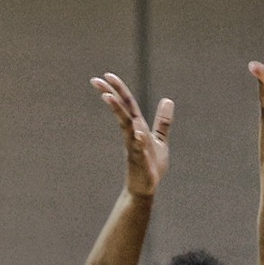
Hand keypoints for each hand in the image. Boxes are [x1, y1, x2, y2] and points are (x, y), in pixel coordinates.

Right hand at [91, 72, 172, 197]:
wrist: (146, 188)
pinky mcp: (139, 162)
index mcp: (137, 127)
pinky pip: (138, 150)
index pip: (128, 105)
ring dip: (117, 111)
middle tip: (96, 80)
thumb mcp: (160, 140)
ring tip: (108, 97)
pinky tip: (138, 133)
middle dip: (110, 95)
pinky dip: (138, 141)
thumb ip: (163, 121)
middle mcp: (132, 134)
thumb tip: (167, 100)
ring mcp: (134, 147)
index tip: (107, 75)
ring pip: (125, 127)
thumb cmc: (151, 165)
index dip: (119, 89)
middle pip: (121, 111)